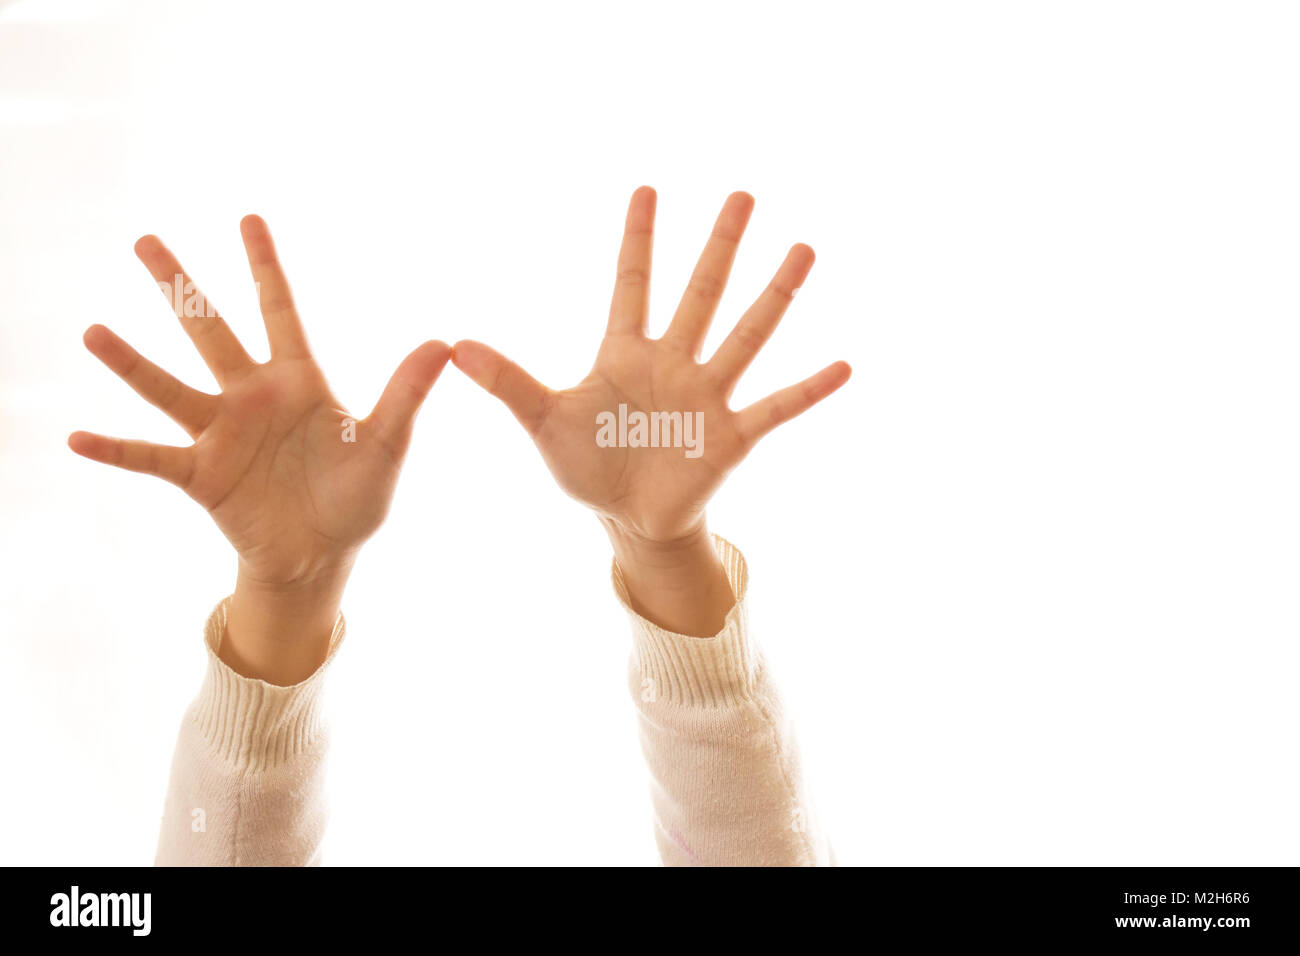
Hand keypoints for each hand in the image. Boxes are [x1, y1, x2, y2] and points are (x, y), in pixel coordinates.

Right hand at [70, 216, 449, 681]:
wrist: (323, 554)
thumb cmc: (355, 497)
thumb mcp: (385, 445)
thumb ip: (405, 395)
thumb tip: (443, 344)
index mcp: (297, 381)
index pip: (280, 310)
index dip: (265, 266)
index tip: (249, 216)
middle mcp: (251, 397)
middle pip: (210, 331)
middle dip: (180, 286)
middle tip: (144, 240)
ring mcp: (220, 434)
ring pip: (170, 387)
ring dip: (132, 363)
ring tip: (93, 332)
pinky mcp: (200, 475)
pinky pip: (151, 458)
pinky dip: (115, 450)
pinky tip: (76, 437)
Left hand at [452, 188, 849, 633]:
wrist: (629, 519)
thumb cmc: (587, 466)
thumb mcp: (544, 422)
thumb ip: (509, 383)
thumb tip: (454, 346)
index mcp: (625, 354)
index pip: (631, 283)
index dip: (638, 239)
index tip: (646, 188)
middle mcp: (674, 363)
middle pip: (700, 294)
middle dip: (719, 245)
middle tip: (741, 194)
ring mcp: (708, 396)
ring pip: (746, 336)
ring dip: (774, 296)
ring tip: (803, 250)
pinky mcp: (732, 437)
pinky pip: (777, 407)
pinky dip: (809, 389)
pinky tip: (845, 365)